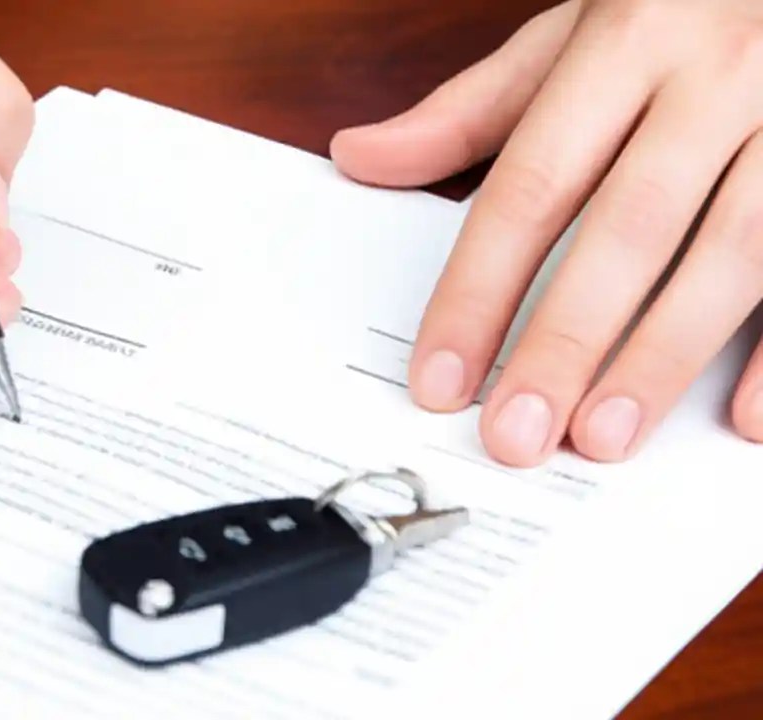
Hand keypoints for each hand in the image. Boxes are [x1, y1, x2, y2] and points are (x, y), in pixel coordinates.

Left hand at [331, 0, 762, 465]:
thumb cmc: (678, 6)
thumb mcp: (573, 33)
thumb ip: (472, 108)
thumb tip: (358, 155)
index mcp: (627, 40)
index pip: (533, 183)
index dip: (479, 288)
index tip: (440, 376)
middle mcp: (717, 75)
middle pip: (628, 226)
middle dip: (566, 339)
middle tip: (516, 433)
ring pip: (733, 250)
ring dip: (664, 356)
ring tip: (602, 438)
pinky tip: (745, 417)